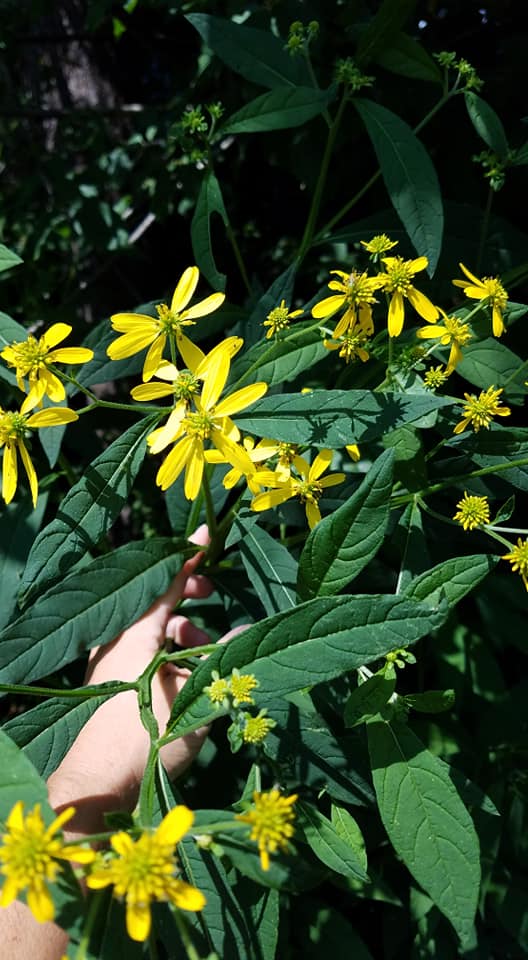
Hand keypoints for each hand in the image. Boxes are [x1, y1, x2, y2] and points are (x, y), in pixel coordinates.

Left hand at [48, 525, 212, 834]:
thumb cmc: (147, 738)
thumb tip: (251, 627)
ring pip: (152, 628)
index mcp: (133, 632)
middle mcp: (116, 639)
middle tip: (211, 594)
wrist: (98, 787)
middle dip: (187, 593)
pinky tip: (191, 675)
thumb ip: (226, 657)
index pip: (166, 581)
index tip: (206, 533)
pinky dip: (169, 652)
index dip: (189, 556)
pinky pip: (144, 650)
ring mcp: (110, 662)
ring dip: (184, 630)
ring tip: (209, 650)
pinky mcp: (111, 684)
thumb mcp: (198, 696)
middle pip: (156, 600)